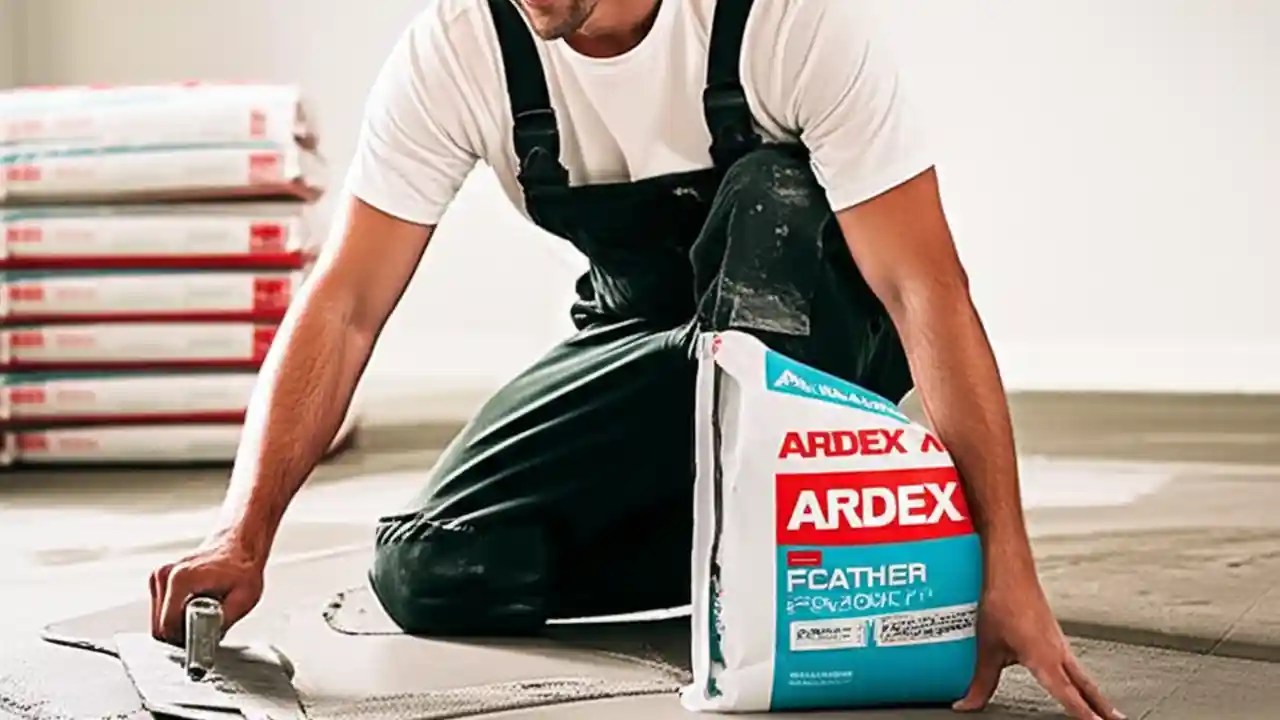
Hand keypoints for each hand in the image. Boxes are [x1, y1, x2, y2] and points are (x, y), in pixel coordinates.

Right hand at [149, 536, 264, 645]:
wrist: (238, 545)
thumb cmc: (242, 568)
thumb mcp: (244, 598)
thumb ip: (223, 621)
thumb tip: (207, 640)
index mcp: (181, 578)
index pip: (167, 627)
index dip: (186, 640)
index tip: (202, 641)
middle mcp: (165, 575)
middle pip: (160, 628)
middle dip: (183, 634)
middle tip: (208, 627)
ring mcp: (159, 577)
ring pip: (159, 622)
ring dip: (180, 626)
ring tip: (205, 613)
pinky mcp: (160, 581)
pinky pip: (162, 613)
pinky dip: (177, 617)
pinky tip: (197, 608)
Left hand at [954, 578, 1124, 719]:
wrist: (1010, 571)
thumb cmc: (1002, 602)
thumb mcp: (987, 648)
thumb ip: (981, 681)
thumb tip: (969, 704)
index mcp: (1045, 658)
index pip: (1069, 695)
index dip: (1083, 714)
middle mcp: (1058, 652)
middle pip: (1086, 687)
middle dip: (1102, 707)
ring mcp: (1058, 642)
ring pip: (1081, 674)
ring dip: (1094, 693)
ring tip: (1105, 709)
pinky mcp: (1053, 633)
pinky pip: (1072, 661)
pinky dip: (1081, 677)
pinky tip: (1077, 678)